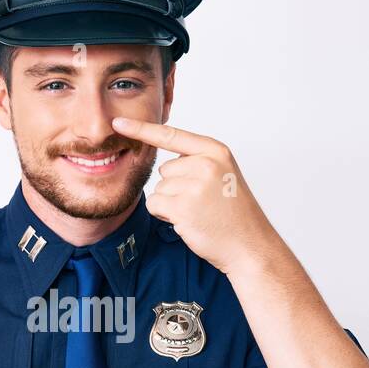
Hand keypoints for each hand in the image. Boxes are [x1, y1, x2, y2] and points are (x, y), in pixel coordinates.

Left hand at [112, 116, 277, 274]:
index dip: (142, 129)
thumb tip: (163, 162)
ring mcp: (194, 185)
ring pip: (159, 188)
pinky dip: (165, 215)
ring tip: (198, 213)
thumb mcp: (223, 175)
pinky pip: (155, 204)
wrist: (249, 245)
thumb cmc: (234, 214)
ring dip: (171, 203)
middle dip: (175, 188)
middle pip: (164, 169)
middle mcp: (205, 164)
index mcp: (215, 151)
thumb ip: (198, 162)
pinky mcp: (183, 207)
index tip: (119, 122)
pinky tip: (189, 221)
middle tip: (201, 203)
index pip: (171, 135)